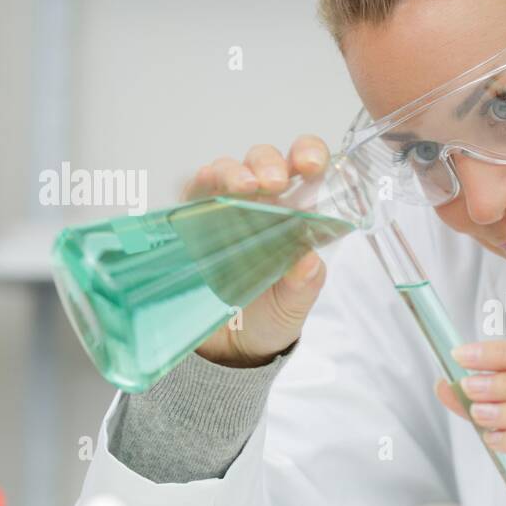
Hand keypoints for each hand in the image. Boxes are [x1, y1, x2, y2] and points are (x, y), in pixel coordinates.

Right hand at [186, 136, 331, 367]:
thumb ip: (303, 286)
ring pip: (229, 171)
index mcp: (296, 218)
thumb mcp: (292, 308)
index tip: (312, 164)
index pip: (307, 173)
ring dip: (235, 170)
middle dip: (269, 163)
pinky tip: (207, 182)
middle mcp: (263, 207)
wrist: (228, 351)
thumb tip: (311, 260)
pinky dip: (201, 182)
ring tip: (244, 186)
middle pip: (265, 163)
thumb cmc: (269, 319)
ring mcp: (226, 211)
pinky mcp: (193, 222)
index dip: (310, 155)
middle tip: (273, 181)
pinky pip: (194, 192)